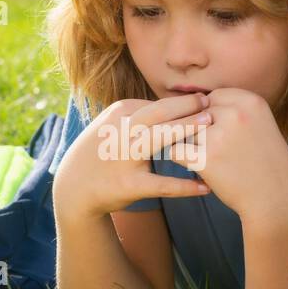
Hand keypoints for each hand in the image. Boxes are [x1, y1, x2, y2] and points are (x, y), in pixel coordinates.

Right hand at [53, 92, 213, 219]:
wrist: (74, 188)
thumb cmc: (102, 153)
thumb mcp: (114, 125)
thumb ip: (143, 115)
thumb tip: (179, 104)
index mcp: (119, 113)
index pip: (156, 104)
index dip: (184, 102)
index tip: (207, 100)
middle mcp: (120, 131)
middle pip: (159, 113)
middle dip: (188, 107)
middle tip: (213, 105)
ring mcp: (124, 157)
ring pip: (159, 140)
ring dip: (187, 131)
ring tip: (212, 129)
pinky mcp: (129, 185)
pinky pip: (162, 185)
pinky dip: (185, 186)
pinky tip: (204, 187)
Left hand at [161, 88, 287, 220]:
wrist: (276, 198)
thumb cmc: (267, 163)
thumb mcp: (260, 124)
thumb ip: (233, 110)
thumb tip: (196, 101)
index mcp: (251, 101)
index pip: (212, 97)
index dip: (210, 116)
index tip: (221, 132)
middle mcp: (235, 114)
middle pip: (196, 112)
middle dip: (199, 130)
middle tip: (216, 149)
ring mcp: (219, 136)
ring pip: (183, 130)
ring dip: (190, 144)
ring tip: (208, 158)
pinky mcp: (205, 159)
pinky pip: (176, 151)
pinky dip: (181, 160)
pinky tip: (197, 168)